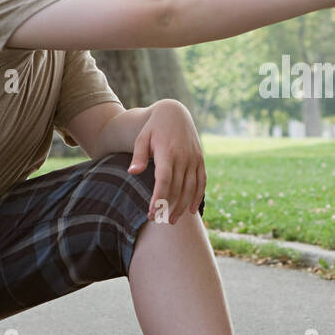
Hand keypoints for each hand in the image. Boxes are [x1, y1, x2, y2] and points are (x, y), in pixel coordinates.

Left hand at [128, 99, 204, 224]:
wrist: (175, 113)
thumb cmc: (154, 128)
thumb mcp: (142, 138)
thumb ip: (138, 156)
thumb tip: (132, 172)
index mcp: (167, 152)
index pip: (164, 180)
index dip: (158, 198)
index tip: (151, 212)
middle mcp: (184, 157)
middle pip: (178, 188)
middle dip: (168, 206)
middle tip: (159, 221)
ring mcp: (194, 159)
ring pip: (191, 188)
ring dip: (183, 206)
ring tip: (172, 220)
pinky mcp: (200, 160)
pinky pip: (202, 181)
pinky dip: (198, 196)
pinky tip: (192, 210)